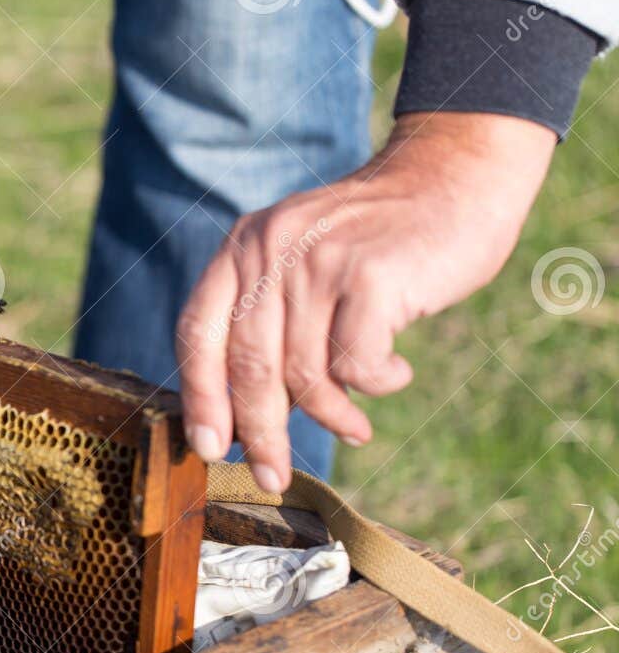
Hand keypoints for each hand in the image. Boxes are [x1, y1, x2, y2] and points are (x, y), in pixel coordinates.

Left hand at [175, 112, 556, 491]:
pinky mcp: (369, 274)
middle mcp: (268, 250)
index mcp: (241, 249)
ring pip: (304, 374)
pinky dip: (376, 385)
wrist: (454, 175)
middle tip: (273, 476)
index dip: (201, 398)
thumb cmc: (378, 241)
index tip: (209, 447)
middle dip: (260, 433)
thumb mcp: (302, 264)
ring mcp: (317, 260)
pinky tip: (395, 373)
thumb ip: (270, 321)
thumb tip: (245, 418)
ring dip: (332, 417)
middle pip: (248, 366)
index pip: (198, 334)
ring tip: (356, 429)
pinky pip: (356, 365)